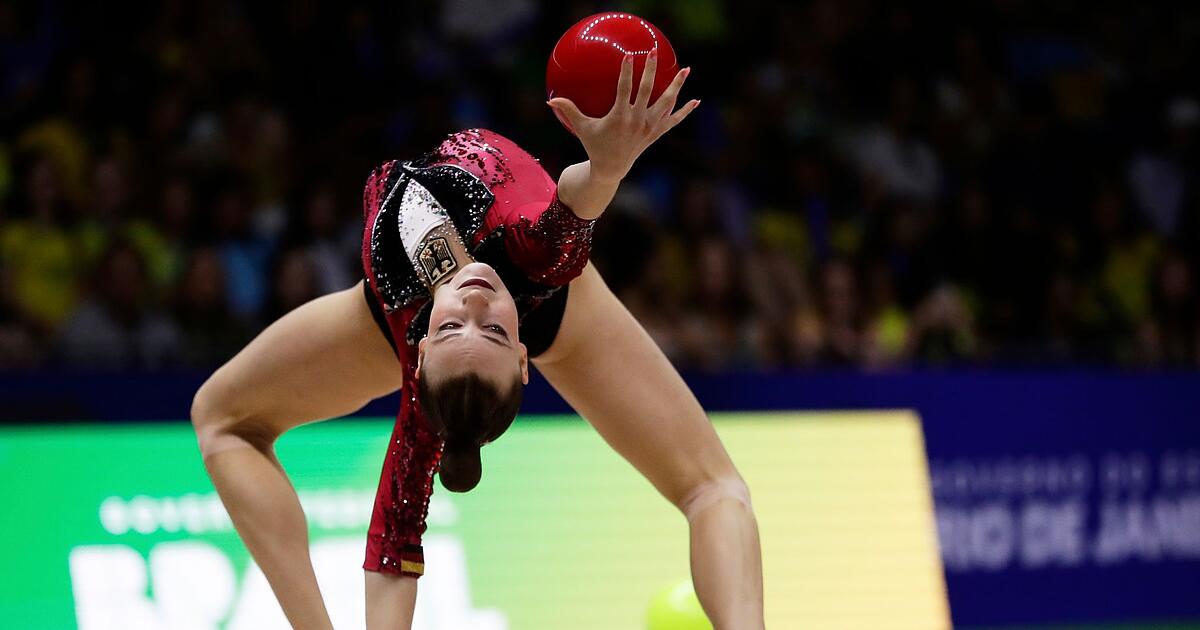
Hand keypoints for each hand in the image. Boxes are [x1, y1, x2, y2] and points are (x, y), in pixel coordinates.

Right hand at [548, 49, 698, 182]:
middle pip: (647, 91)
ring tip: (686, 69)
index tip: (629, 55)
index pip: (624, 89)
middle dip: (651, 70)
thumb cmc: (594, 145)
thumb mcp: (581, 128)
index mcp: (619, 117)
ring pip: (666, 103)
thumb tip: (550, 100)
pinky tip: (696, 101)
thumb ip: (568, 111)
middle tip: (654, 52)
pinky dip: (685, 112)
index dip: (627, 72)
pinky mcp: (656, 133)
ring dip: (677, 86)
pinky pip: (673, 121)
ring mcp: (649, 127)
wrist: (611, 169)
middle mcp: (637, 120)